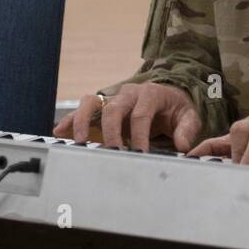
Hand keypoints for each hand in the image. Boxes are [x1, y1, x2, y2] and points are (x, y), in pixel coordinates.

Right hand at [54, 82, 201, 152]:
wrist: (167, 94)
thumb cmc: (175, 107)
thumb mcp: (188, 115)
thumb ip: (187, 129)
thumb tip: (181, 145)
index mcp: (149, 94)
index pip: (141, 115)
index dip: (139, 136)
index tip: (140, 155)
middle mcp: (127, 94)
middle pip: (113, 109)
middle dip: (111, 133)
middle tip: (112, 153)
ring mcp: (112, 98)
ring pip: (91, 102)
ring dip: (83, 121)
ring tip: (81, 142)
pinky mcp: (101, 107)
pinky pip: (82, 109)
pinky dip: (71, 120)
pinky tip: (61, 132)